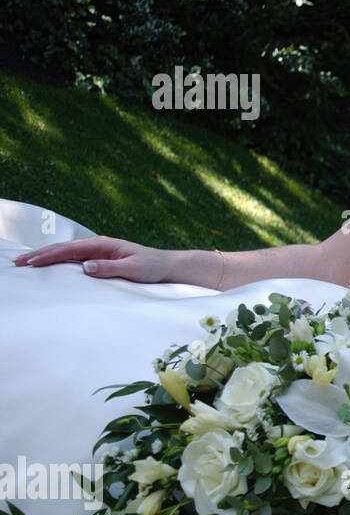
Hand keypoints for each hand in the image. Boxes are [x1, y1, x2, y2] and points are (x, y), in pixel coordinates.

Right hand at [12, 235, 170, 282]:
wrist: (166, 266)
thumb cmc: (152, 267)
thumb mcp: (133, 269)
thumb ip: (110, 268)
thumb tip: (85, 267)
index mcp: (103, 244)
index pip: (70, 250)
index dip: (49, 256)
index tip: (32, 262)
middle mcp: (98, 245)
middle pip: (63, 248)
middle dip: (40, 254)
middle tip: (18, 262)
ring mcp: (98, 251)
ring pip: (66, 252)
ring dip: (46, 257)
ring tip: (26, 263)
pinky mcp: (99, 258)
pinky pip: (74, 258)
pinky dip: (58, 260)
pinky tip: (47, 265)